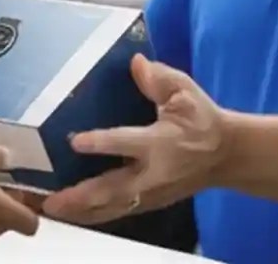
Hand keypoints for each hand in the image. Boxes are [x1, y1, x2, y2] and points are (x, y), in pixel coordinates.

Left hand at [41, 55, 226, 224]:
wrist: (227, 155)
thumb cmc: (203, 120)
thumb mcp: (186, 92)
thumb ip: (160, 79)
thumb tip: (137, 62)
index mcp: (161, 142)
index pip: (127, 142)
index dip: (102, 143)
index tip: (76, 141)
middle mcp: (153, 173)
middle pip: (113, 188)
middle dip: (82, 195)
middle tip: (51, 200)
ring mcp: (151, 192)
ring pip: (112, 207)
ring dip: (81, 211)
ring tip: (52, 210)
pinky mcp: (150, 202)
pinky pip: (118, 213)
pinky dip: (94, 216)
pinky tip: (72, 215)